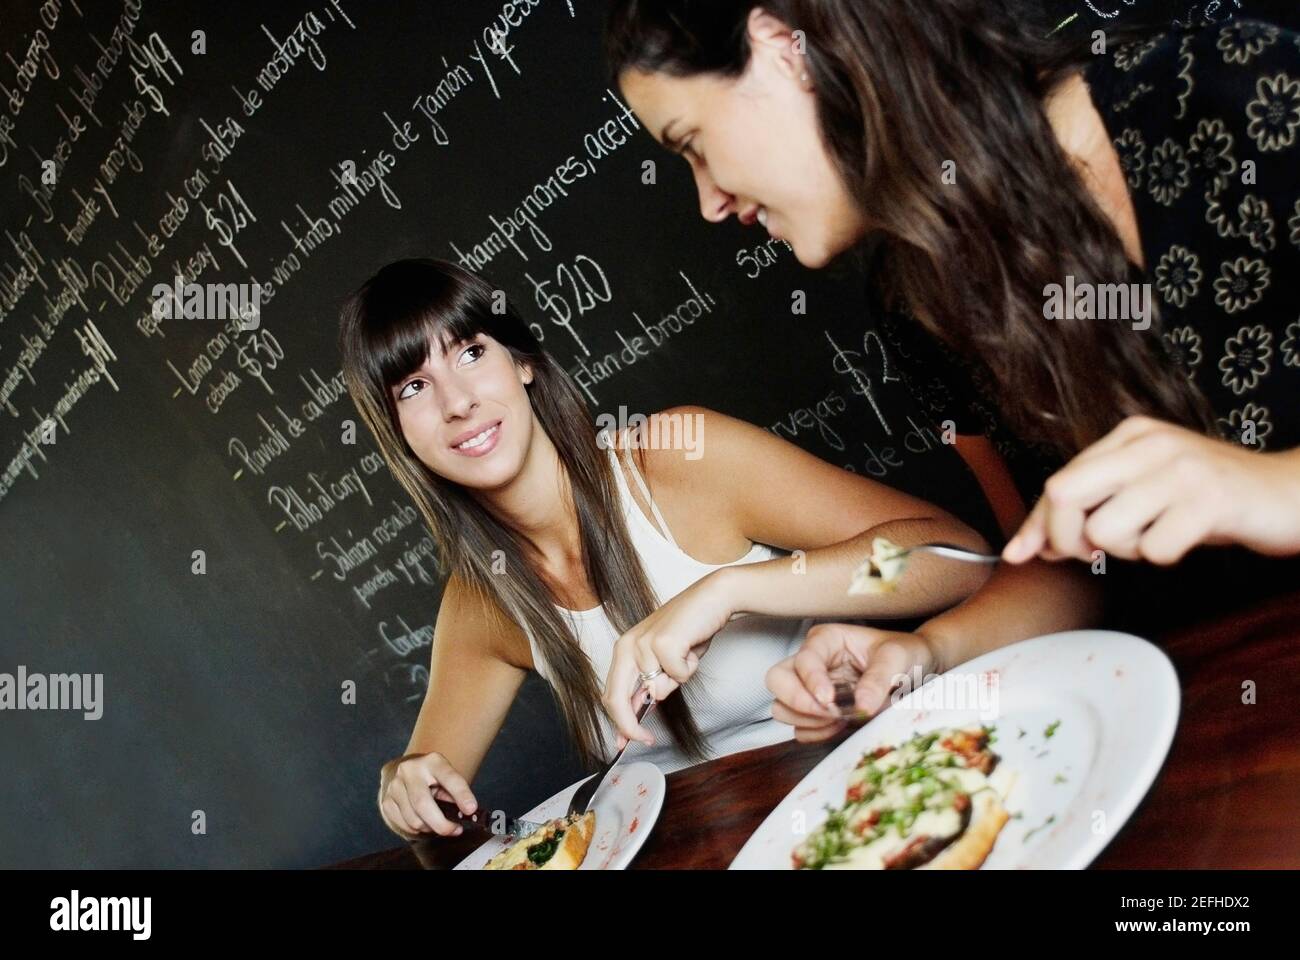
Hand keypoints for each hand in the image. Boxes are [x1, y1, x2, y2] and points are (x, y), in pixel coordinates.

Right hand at [378, 752, 477, 839]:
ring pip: (413, 819)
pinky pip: (403, 825)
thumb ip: (455, 794)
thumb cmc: (432, 778)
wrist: (405, 771)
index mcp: (432, 761)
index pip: (449, 778)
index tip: (471, 809)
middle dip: (441, 824)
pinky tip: (422, 822)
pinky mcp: (386, 801)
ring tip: (437, 823)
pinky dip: (416, 830)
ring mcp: (394, 785)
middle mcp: (410, 770)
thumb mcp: (446, 779)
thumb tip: (466, 813)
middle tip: (454, 830)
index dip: (461, 795)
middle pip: (423, 804)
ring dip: (429, 828)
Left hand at [603, 571, 735, 749]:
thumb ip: (649, 685)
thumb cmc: (690, 631)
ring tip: (686, 658)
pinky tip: (692, 648)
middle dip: (630, 726)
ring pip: (658, 689)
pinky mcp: (663, 642)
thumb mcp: (664, 662)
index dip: (618, 723)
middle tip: (647, 739)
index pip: (610, 694)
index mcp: (623, 650)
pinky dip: (689, 669)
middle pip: (616, 699)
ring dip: (678, 681)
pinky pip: (678, 677)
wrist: (713, 600)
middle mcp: (627, 646)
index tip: (626, 742)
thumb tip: (638, 714)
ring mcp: (643, 643)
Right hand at [765, 623, 939, 742]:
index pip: (803, 660)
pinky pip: (799, 728)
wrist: (917, 671)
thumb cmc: (905, 654)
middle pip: (776, 681)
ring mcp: (809, 688)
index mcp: (825, 641)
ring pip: (781, 707)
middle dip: (798, 702)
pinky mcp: (816, 711)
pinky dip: (815, 733)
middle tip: (830, 714)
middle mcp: (811, 662)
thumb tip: (861, 706)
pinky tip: (839, 727)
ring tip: (840, 720)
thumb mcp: (898, 658)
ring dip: (806, 720)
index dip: (811, 682)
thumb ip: (879, 678)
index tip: (830, 701)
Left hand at [1003, 416, 1299, 565]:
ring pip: (1105, 530)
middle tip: (1092, 554)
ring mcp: (1180, 469)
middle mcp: (1150, 444)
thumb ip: (1091, 508)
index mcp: (1129, 436)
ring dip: (1126, 550)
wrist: (1290, 494)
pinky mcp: (1209, 501)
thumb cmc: (1208, 499)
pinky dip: (1164, 556)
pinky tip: (1187, 538)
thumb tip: (1030, 547)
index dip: (1036, 524)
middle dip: (1064, 539)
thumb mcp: (1145, 491)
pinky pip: (1154, 550)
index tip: (1022, 554)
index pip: (1059, 481)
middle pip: (1065, 495)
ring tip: (1158, 535)